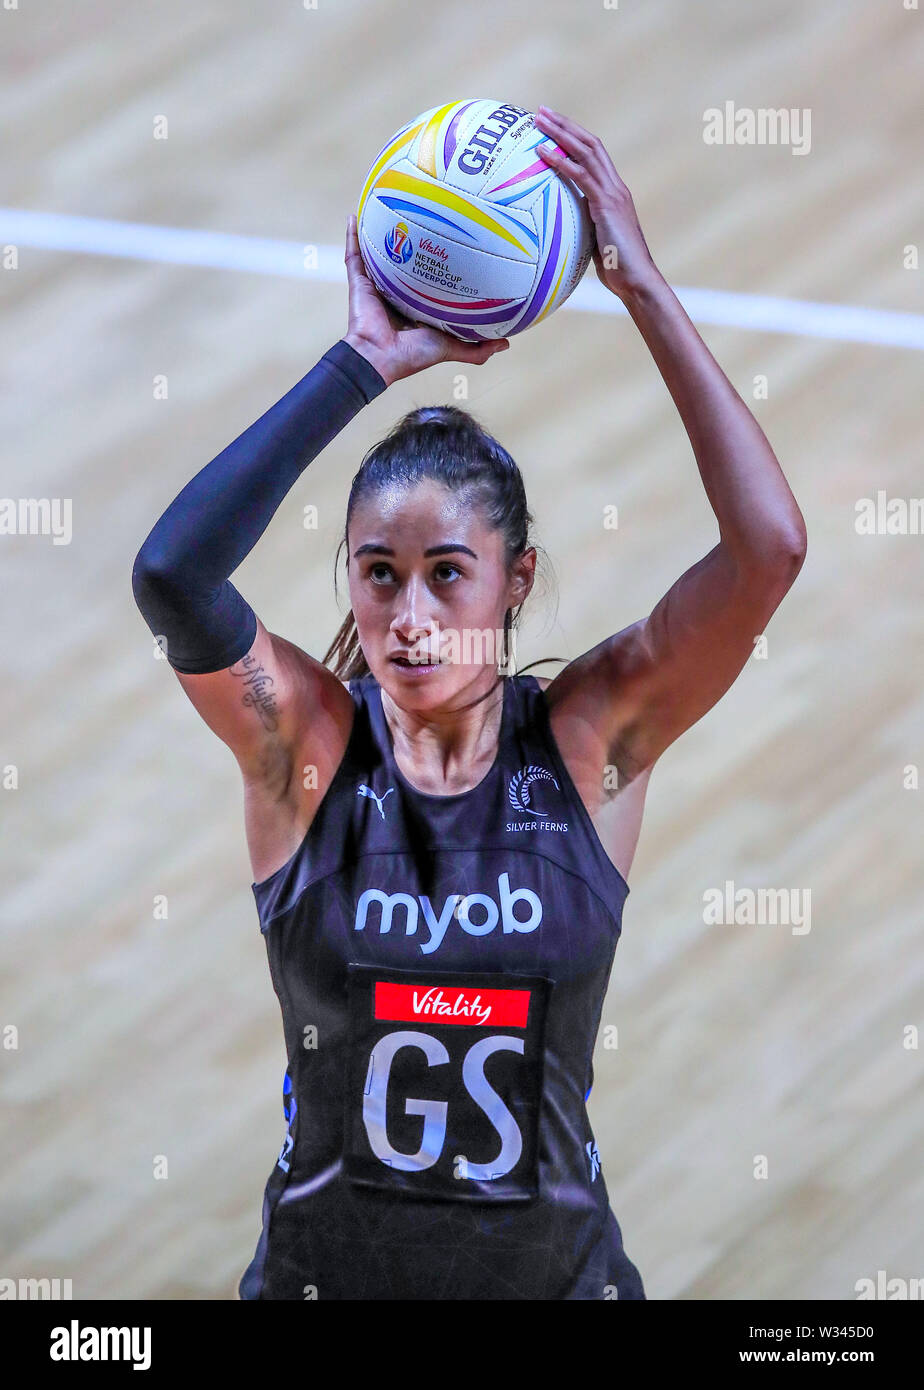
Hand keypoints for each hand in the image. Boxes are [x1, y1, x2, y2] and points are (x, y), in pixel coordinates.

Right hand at [342, 214, 508, 384]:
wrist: (378, 357)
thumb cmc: (412, 355)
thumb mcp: (450, 348)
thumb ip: (476, 349)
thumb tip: (506, 343)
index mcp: (414, 308)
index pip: (428, 283)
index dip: (439, 267)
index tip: (454, 247)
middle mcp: (395, 295)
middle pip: (405, 264)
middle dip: (412, 243)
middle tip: (426, 219)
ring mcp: (375, 287)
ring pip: (379, 255)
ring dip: (381, 234)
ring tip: (388, 208)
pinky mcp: (358, 283)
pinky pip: (354, 255)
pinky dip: (353, 236)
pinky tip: (355, 215)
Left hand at [533, 106, 658, 301]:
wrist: (637, 281)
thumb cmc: (618, 270)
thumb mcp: (598, 243)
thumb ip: (587, 227)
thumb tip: (568, 227)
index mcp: (615, 193)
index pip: (594, 155)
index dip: (575, 138)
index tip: (554, 126)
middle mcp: (616, 187)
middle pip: (589, 144)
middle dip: (566, 125)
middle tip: (542, 111)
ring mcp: (612, 194)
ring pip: (585, 152)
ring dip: (561, 133)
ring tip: (540, 120)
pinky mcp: (606, 205)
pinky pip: (580, 176)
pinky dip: (560, 161)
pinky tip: (542, 152)